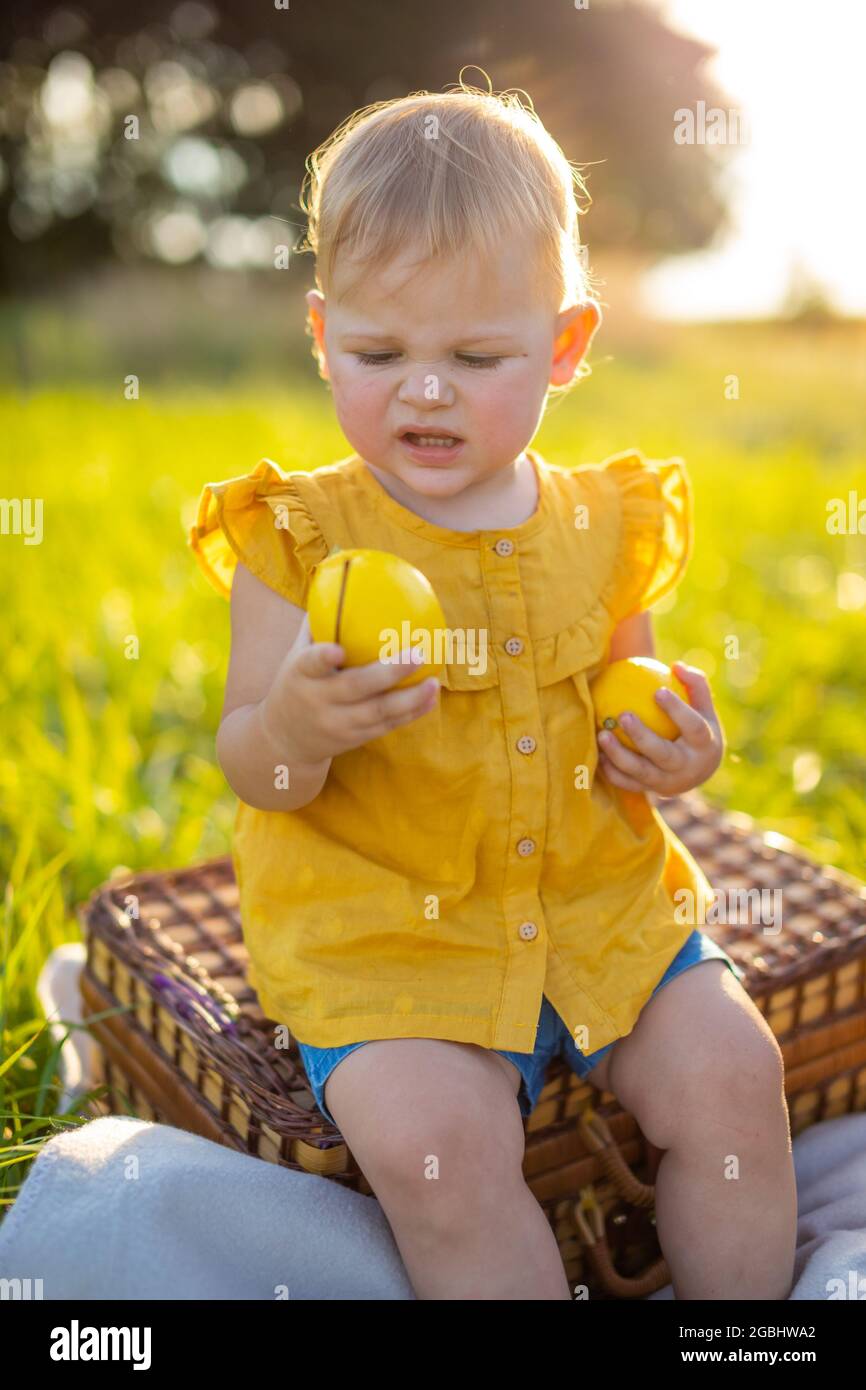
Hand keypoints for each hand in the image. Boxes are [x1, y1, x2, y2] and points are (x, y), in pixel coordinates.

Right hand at [261, 613, 439, 764]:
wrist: (284, 739)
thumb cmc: (297, 683)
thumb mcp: (296, 656)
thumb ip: (318, 624)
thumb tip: (341, 576)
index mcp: (301, 675)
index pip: (311, 664)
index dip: (323, 658)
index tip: (338, 649)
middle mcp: (320, 700)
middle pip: (356, 687)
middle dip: (388, 673)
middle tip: (417, 653)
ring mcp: (338, 723)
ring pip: (378, 711)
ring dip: (410, 698)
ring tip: (434, 682)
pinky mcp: (355, 739)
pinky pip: (387, 725)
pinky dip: (411, 713)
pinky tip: (431, 697)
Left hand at [596, 661, 723, 795]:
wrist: (698, 771)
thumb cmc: (698, 728)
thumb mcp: (704, 708)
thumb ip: (694, 685)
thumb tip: (676, 665)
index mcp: (704, 745)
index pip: (693, 727)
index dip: (677, 710)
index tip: (658, 691)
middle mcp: (687, 767)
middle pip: (663, 754)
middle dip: (642, 737)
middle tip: (623, 715)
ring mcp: (668, 782)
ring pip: (641, 772)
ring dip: (619, 755)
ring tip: (602, 734)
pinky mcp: (650, 791)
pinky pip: (627, 782)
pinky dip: (611, 770)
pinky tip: (597, 751)